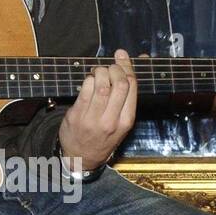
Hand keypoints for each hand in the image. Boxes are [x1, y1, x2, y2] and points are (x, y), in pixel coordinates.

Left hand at [58, 48, 137, 170]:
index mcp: (126, 121)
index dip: (127, 67)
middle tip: (109, 67)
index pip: (131, 87)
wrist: (82, 158)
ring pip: (101, 84)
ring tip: (98, 73)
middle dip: (114, 68)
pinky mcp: (76, 115)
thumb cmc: (104, 137)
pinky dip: (88, 79)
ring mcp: (92, 119)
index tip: (121, 56)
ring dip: (99, 71)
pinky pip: (84, 89)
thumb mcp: (121, 123)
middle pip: (119, 84)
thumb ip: (128, 96)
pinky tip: (89, 81)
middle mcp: (111, 121)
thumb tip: (138, 61)